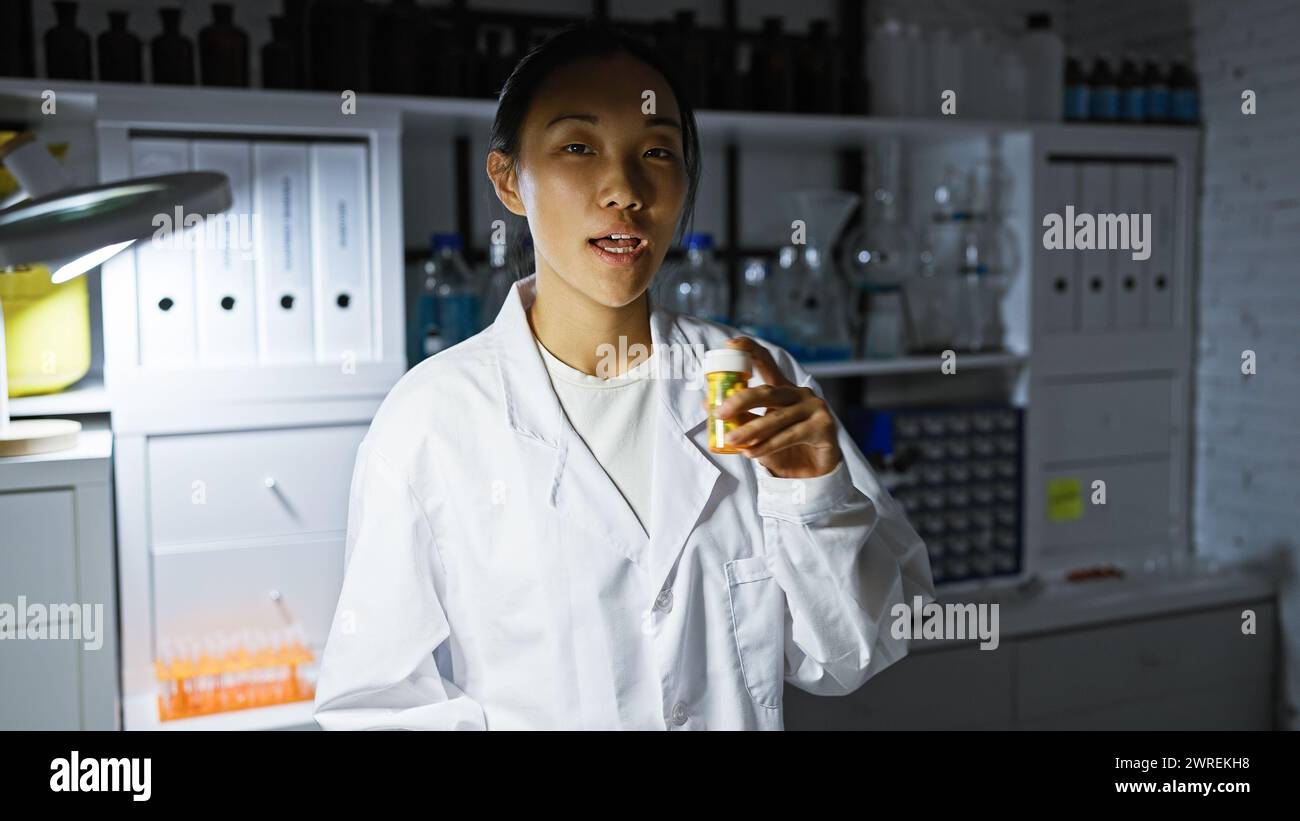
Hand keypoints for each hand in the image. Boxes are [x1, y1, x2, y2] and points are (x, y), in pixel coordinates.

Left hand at [704, 337, 842, 478]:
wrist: (813, 473)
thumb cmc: (785, 447)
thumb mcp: (759, 432)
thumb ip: (741, 418)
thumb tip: (709, 405)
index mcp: (783, 388)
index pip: (767, 361)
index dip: (749, 349)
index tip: (729, 345)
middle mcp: (800, 393)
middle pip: (768, 391)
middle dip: (741, 400)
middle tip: (720, 413)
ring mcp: (814, 408)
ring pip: (776, 418)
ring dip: (750, 430)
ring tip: (731, 440)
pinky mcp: (823, 427)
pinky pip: (789, 436)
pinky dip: (767, 445)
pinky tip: (751, 452)